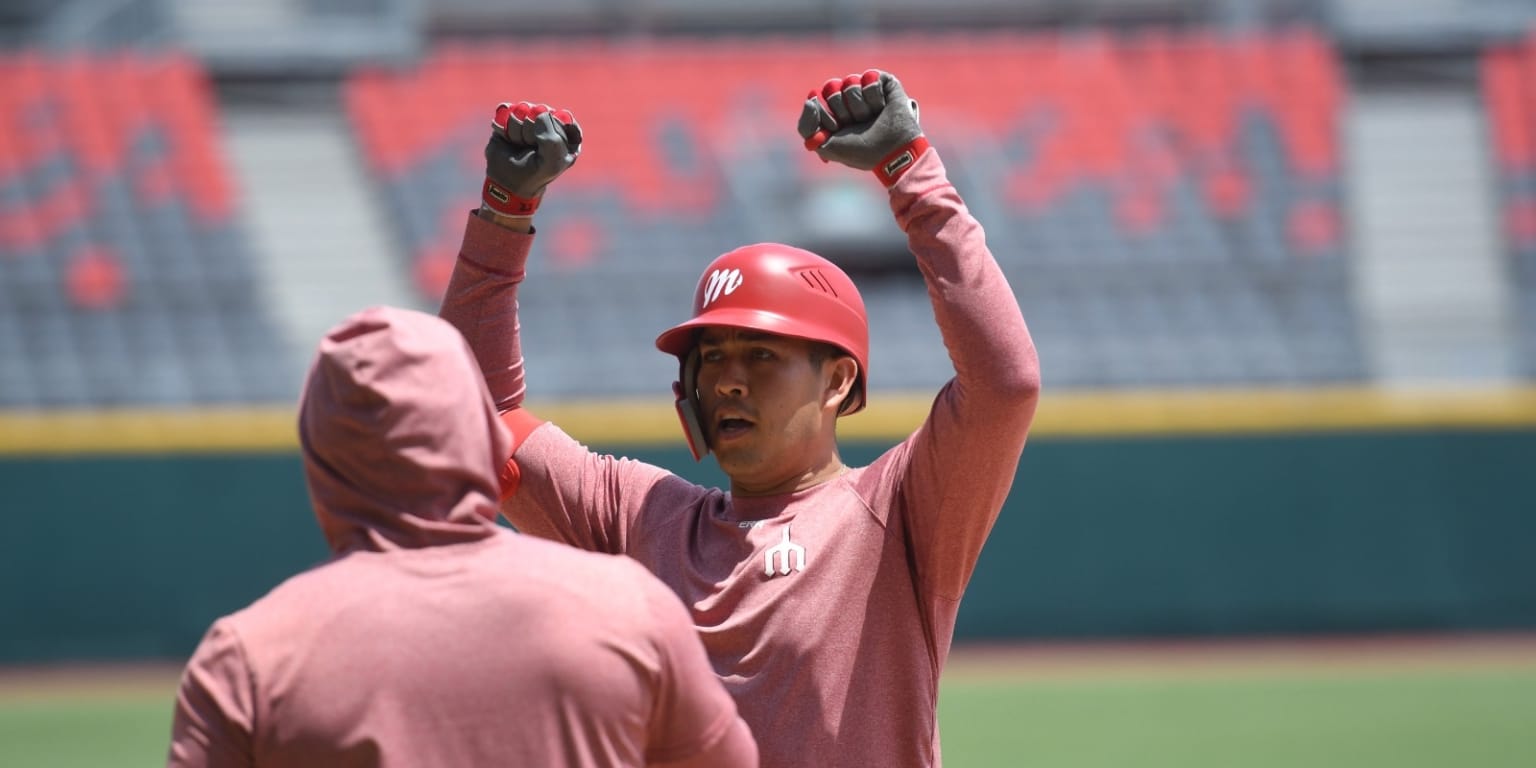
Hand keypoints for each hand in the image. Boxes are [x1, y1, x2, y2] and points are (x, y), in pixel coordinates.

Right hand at [482, 102, 581, 216]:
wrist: (507, 182)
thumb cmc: (534, 174)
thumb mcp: (551, 163)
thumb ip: (552, 139)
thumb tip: (539, 113)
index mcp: (569, 134)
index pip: (563, 117)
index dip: (551, 131)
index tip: (544, 147)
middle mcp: (551, 123)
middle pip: (542, 111)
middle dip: (532, 132)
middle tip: (530, 148)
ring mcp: (531, 118)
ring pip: (524, 109)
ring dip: (518, 130)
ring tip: (519, 145)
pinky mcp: (512, 116)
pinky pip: (507, 108)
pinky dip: (505, 125)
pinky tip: (508, 137)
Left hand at [797, 70, 927, 185]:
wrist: (892, 151)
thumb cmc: (860, 151)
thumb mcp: (825, 146)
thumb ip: (805, 126)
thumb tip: (811, 98)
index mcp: (832, 111)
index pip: (816, 98)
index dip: (826, 115)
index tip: (837, 128)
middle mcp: (847, 98)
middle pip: (832, 87)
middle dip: (844, 110)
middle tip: (857, 124)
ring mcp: (864, 88)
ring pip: (850, 82)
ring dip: (861, 106)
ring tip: (872, 117)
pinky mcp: (882, 81)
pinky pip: (869, 76)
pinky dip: (875, 96)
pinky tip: (883, 107)